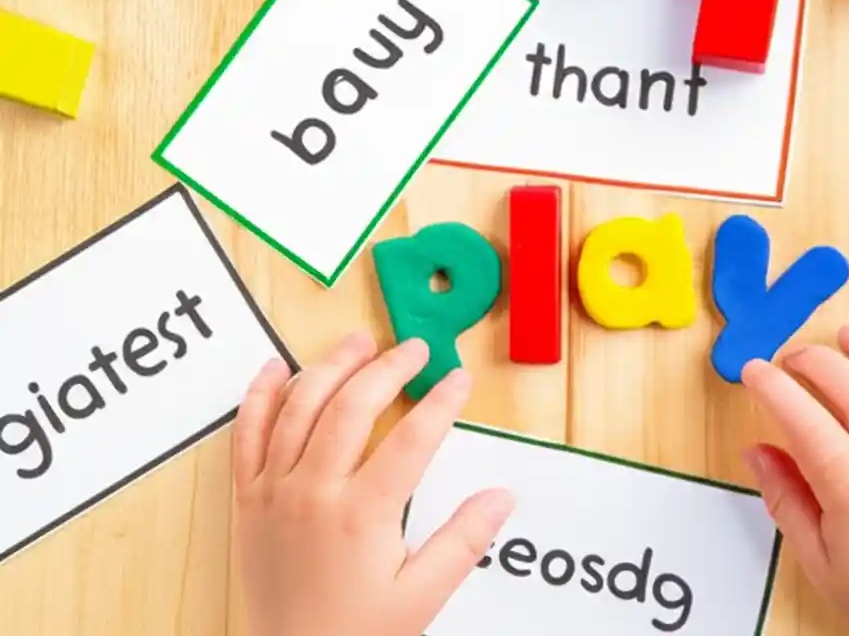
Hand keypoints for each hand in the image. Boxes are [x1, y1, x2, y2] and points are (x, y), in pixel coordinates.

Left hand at [232, 333, 514, 635]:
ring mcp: (275, 492)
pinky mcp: (248, 500)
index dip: (441, 403)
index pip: (412, 439)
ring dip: (330, 367)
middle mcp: (314, 493)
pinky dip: (260, 397)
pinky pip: (247, 435)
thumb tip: (501, 496)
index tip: (459, 379)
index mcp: (362, 515)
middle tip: (415, 348)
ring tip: (358, 342)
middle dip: (388, 369)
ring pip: (300, 409)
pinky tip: (277, 369)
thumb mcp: (421, 595)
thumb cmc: (355, 633)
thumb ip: (463, 541)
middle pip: (352, 407)